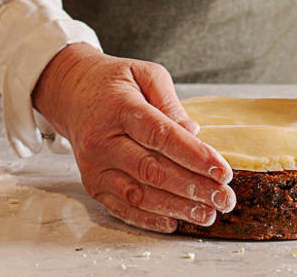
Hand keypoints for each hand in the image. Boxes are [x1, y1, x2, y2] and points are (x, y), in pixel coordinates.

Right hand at [32, 43, 235, 232]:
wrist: (72, 93)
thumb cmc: (114, 82)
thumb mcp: (144, 73)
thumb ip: (170, 102)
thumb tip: (193, 132)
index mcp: (120, 107)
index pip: (161, 135)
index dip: (194, 155)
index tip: (223, 170)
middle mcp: (103, 140)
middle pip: (152, 170)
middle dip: (193, 188)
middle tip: (224, 198)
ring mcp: (95, 166)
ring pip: (139, 194)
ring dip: (176, 208)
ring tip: (207, 214)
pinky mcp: (92, 184)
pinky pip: (122, 208)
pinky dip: (148, 220)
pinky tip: (174, 222)